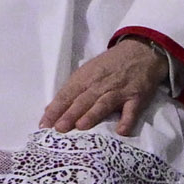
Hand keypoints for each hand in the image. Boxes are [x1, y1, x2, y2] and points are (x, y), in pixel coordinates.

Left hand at [40, 39, 170, 136]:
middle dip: (69, 115)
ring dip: (92, 115)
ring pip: (103, 104)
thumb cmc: (108, 65)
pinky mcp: (137, 96)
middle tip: (58, 129)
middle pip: (82, 101)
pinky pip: (132, 110)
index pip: (66, 95)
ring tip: (81, 127)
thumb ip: (70, 91)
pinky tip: (121, 131)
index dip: (55, 110)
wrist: (140, 52)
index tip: (44, 125)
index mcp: (84, 78)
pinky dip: (127, 120)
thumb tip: (50, 110)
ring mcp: (119, 91)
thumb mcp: (86, 72)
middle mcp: (99, 85)